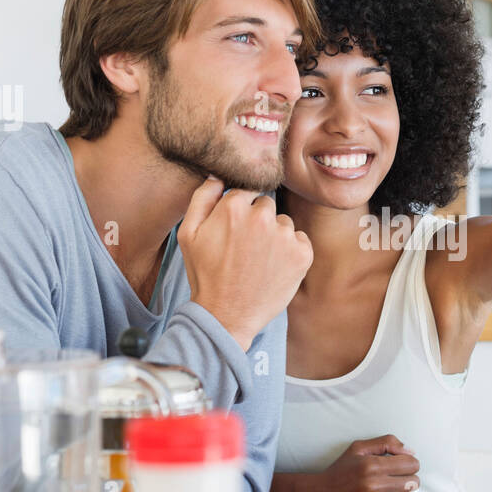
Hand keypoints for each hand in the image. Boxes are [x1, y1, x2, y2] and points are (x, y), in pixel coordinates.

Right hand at [179, 178, 313, 350]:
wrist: (226, 316)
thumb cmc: (205, 275)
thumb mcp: (188, 235)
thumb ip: (202, 198)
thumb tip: (218, 175)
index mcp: (234, 207)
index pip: (245, 191)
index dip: (238, 211)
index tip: (234, 230)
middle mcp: (262, 216)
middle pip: (266, 205)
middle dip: (258, 221)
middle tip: (245, 249)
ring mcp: (284, 235)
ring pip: (283, 223)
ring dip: (274, 236)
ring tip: (258, 261)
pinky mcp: (302, 254)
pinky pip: (300, 240)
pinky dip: (290, 251)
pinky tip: (273, 268)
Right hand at [321, 436, 419, 491]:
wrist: (324, 491)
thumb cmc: (343, 467)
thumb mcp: (360, 447)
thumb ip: (387, 442)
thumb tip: (411, 451)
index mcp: (372, 465)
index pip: (411, 463)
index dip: (410, 459)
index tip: (400, 459)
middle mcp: (375, 484)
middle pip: (414, 480)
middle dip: (410, 473)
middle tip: (397, 470)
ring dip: (405, 485)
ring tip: (392, 479)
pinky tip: (386, 489)